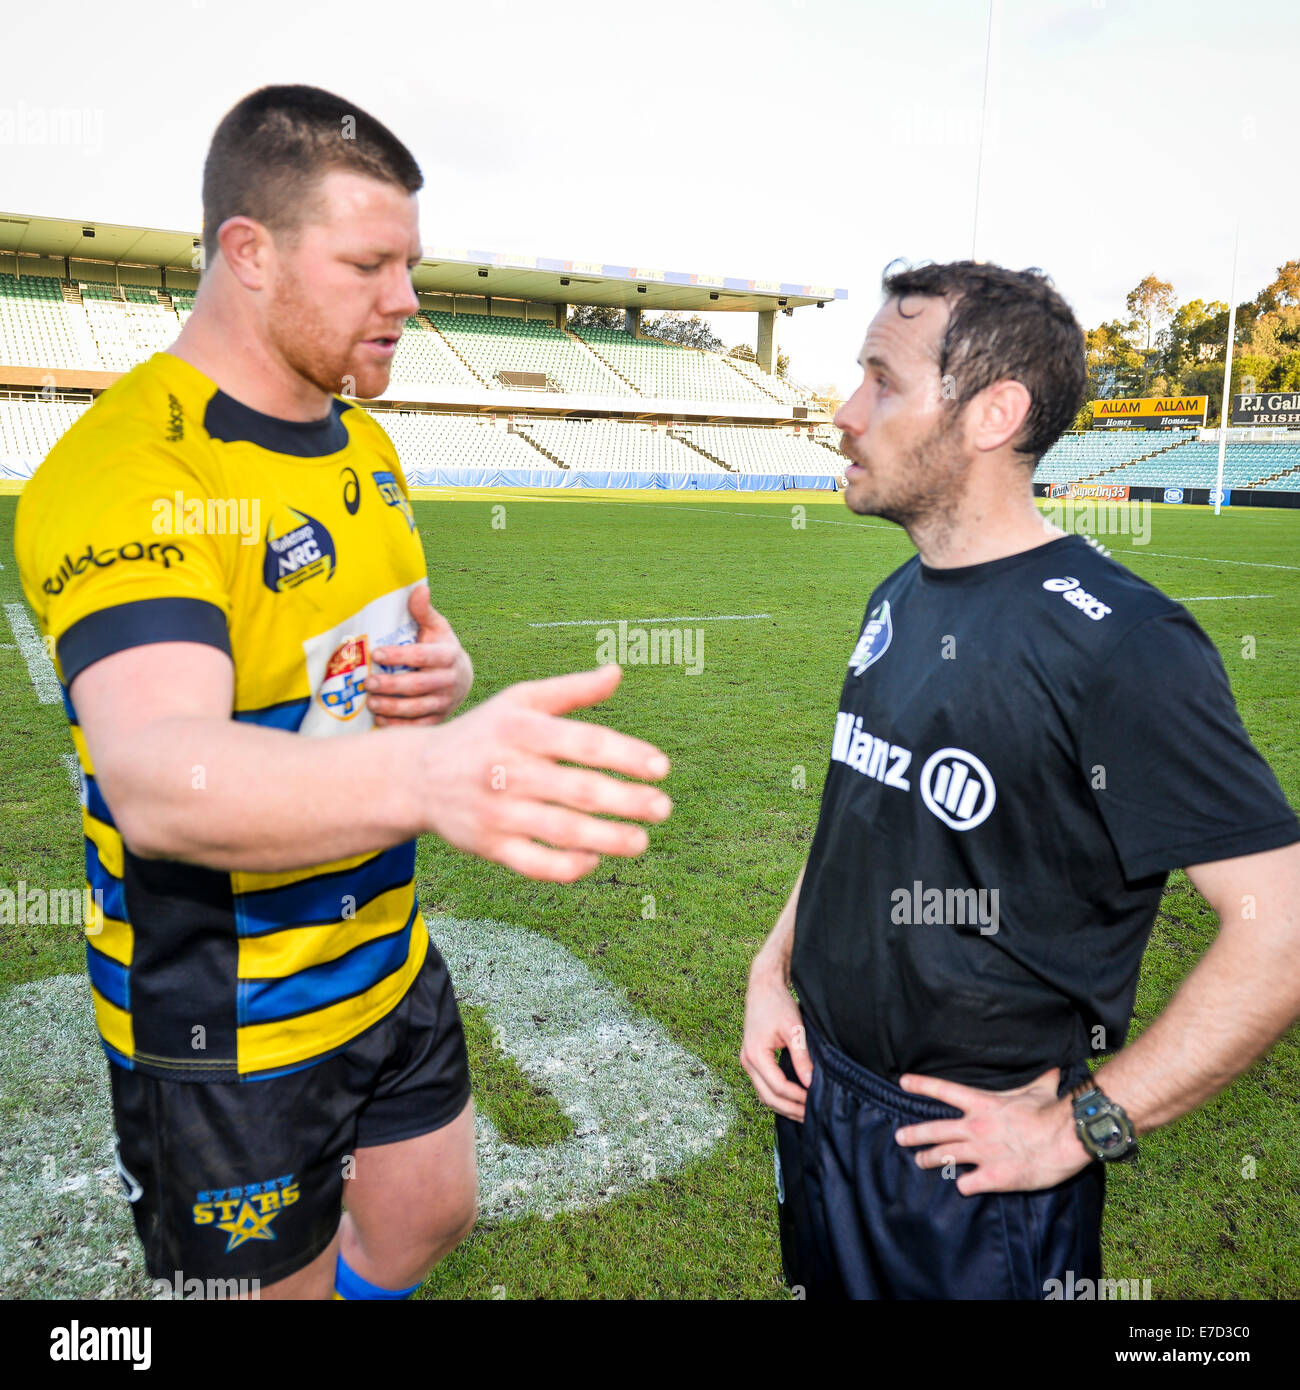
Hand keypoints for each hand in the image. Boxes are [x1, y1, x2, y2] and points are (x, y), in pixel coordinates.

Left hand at [369, 584, 472, 726]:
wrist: (462, 679)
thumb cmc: (441, 648)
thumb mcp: (437, 628)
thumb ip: (424, 612)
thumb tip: (419, 587)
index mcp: (448, 655)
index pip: (423, 656)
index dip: (399, 655)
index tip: (376, 653)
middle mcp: (449, 680)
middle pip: (419, 685)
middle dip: (392, 685)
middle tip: (368, 682)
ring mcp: (444, 702)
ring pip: (418, 708)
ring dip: (393, 708)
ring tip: (371, 703)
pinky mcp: (439, 718)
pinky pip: (419, 726)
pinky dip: (399, 726)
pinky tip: (380, 721)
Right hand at [419, 663, 671, 882]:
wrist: (417, 776)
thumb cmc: (484, 734)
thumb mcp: (519, 700)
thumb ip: (571, 689)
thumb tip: (617, 671)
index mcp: (521, 729)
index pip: (583, 742)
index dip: (626, 755)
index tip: (662, 768)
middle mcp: (508, 770)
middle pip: (577, 789)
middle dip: (626, 801)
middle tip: (664, 808)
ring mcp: (497, 811)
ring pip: (560, 830)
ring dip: (607, 839)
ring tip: (642, 841)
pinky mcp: (488, 846)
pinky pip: (533, 863)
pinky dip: (566, 866)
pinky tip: (594, 860)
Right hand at [740, 959, 812, 1121]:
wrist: (763, 988)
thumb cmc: (777, 1004)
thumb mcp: (794, 1029)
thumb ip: (802, 1057)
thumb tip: (811, 1082)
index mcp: (755, 1055)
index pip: (777, 1086)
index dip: (797, 1097)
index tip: (815, 1100)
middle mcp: (747, 1061)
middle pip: (768, 1097)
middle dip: (790, 1109)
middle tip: (811, 1116)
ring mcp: (747, 1062)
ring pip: (764, 1095)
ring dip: (783, 1106)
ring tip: (804, 1113)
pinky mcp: (752, 1060)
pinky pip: (763, 1086)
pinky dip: (777, 1097)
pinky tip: (793, 1100)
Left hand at [893, 1067, 1089, 1194]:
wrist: (1063, 1138)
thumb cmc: (1050, 1111)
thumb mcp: (1039, 1088)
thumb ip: (1037, 1080)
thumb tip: (1051, 1068)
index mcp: (981, 1104)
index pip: (943, 1090)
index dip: (921, 1085)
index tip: (903, 1082)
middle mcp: (974, 1127)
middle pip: (934, 1130)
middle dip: (914, 1134)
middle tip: (899, 1137)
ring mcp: (980, 1153)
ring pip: (944, 1157)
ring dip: (929, 1159)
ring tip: (919, 1162)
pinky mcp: (991, 1176)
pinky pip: (967, 1184)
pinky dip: (963, 1186)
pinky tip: (963, 1187)